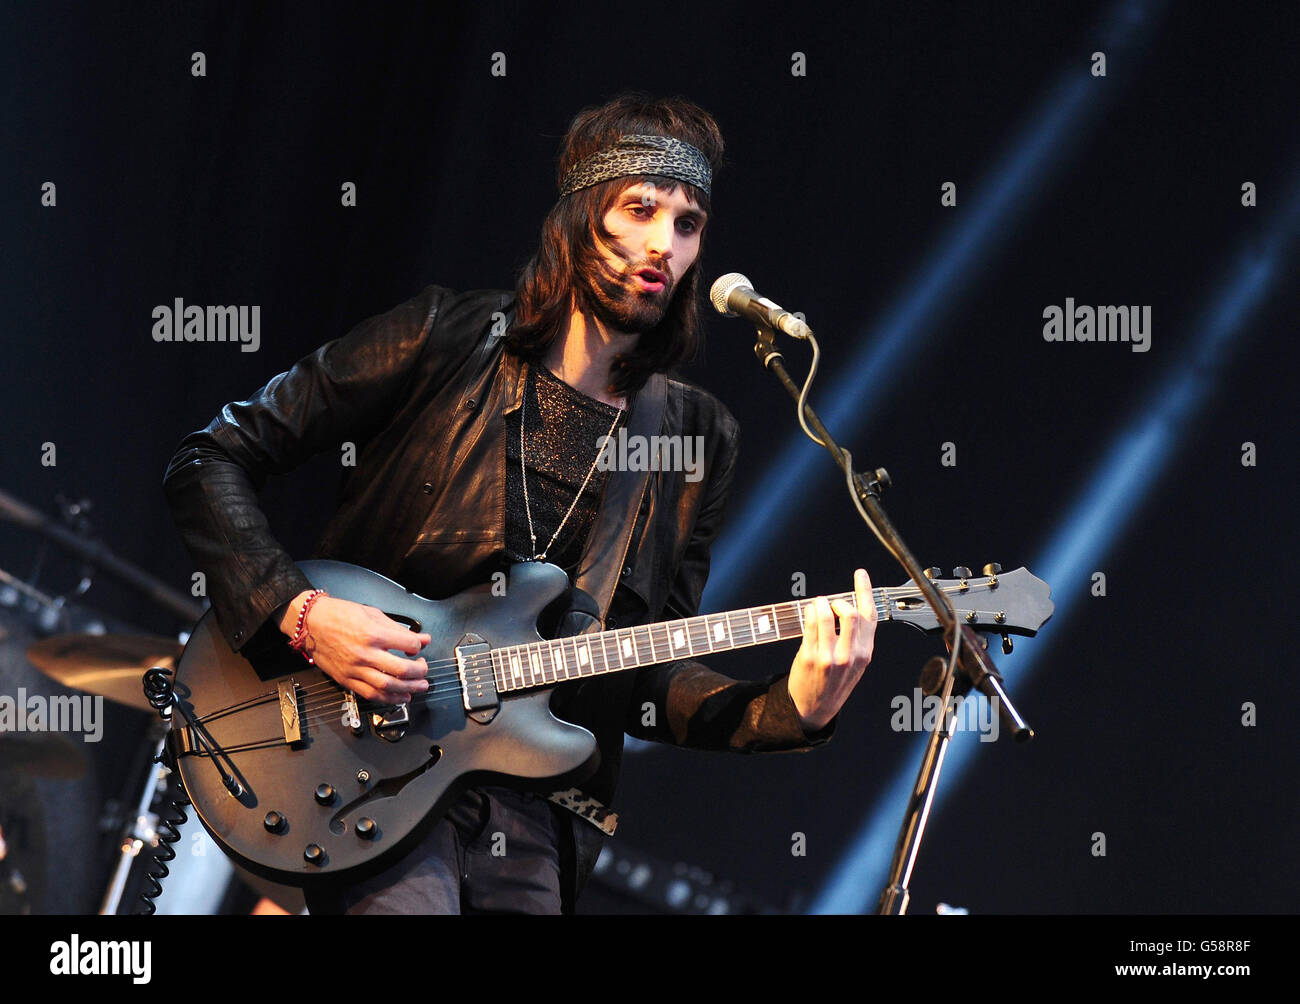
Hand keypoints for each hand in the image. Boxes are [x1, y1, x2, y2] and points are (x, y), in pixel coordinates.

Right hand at [280, 592, 430, 703]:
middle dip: (419, 672)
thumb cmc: (339, 615)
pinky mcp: (346, 679)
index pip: (408, 644)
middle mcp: (365, 653)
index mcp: (373, 634)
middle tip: (424, 670)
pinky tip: (399, 697)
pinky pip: (370, 694)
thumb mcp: (373, 614)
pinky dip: (388, 698)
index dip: (418, 646)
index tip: (418, 647)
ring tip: (418, 687)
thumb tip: (422, 638)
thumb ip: (398, 629)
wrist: (311, 622)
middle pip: (401, 670)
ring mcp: (355, 668)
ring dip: (408, 689)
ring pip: (387, 686)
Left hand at [787, 568, 876, 732]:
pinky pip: (810, 625)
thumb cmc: (833, 683)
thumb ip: (855, 639)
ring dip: (820, 604)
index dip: (865, 591)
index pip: (870, 616)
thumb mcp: (854, 664)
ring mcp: (830, 657)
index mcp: (865, 654)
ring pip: (827, 616)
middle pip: (850, 613)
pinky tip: (809, 612)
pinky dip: (810, 611)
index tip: (860, 575)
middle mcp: (850, 655)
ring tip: (817, 606)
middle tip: (830, 605)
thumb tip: (848, 608)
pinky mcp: (810, 657)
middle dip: (838, 602)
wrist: (814, 709)